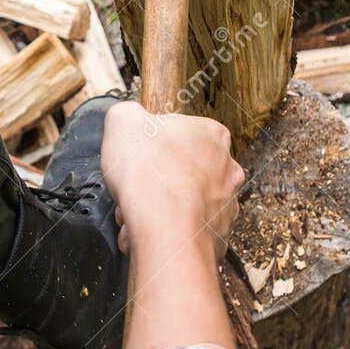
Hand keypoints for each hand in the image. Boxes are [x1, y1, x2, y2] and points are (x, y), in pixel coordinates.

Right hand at [100, 101, 244, 260]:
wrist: (165, 231)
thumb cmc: (149, 174)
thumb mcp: (122, 121)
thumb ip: (126, 113)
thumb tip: (127, 118)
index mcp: (212, 134)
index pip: (180, 132)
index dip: (152, 145)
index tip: (139, 155)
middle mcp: (227, 167)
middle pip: (182, 168)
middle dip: (156, 179)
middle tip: (136, 185)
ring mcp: (225, 203)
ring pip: (183, 202)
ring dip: (158, 207)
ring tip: (136, 211)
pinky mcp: (217, 234)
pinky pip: (185, 230)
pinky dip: (166, 231)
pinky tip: (147, 230)